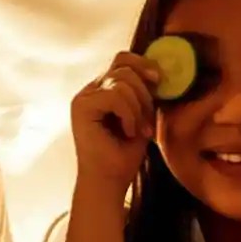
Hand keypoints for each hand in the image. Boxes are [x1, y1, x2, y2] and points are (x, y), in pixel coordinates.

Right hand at [71, 52, 159, 201]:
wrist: (110, 181)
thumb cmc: (125, 154)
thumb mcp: (143, 116)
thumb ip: (145, 93)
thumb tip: (158, 70)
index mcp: (104, 88)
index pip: (123, 59)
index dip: (143, 64)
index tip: (159, 81)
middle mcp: (91, 89)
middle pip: (124, 66)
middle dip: (145, 93)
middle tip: (148, 121)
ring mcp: (84, 97)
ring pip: (122, 81)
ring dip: (139, 107)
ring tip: (139, 130)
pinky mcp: (81, 107)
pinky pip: (115, 95)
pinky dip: (129, 114)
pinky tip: (128, 132)